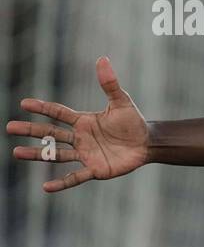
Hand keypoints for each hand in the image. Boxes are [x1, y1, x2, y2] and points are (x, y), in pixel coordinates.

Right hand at [7, 56, 149, 192]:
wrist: (147, 143)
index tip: (24, 103)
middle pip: (50, 134)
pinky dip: (62, 183)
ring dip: (37, 154)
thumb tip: (103, 59)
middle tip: (9, 127)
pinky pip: (75, 177)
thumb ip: (110, 84)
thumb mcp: (121, 102)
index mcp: (83, 121)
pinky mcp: (95, 169)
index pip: (58, 113)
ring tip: (16, 153)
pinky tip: (46, 188)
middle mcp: (80, 138)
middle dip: (30, 131)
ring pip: (56, 155)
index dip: (43, 108)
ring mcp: (85, 154)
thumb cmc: (133, 122)